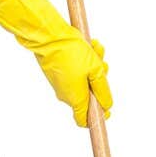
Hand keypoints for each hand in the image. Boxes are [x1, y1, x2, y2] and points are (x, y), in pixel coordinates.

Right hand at [0, 0, 111, 126]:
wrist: (49, 36)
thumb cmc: (71, 53)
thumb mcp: (96, 71)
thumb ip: (103, 90)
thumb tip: (107, 105)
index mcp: (75, 99)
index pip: (84, 120)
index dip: (98, 115)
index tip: (106, 107)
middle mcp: (66, 95)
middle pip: (89, 94)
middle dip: (99, 80)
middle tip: (103, 65)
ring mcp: (60, 83)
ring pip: (84, 78)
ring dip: (93, 65)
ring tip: (96, 48)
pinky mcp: (57, 72)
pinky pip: (75, 69)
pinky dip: (83, 59)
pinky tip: (88, 45)